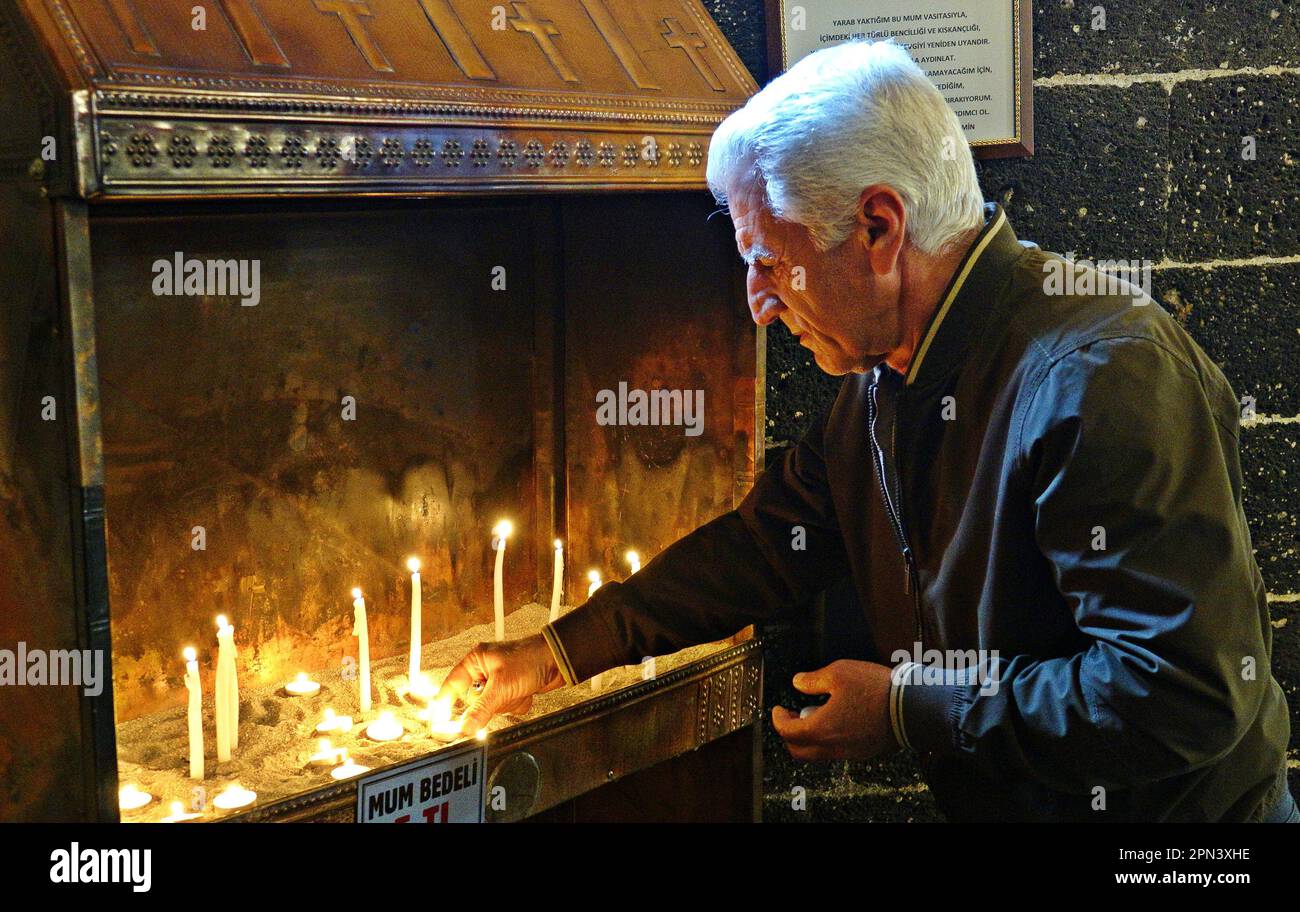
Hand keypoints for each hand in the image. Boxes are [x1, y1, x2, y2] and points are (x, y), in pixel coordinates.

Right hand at [436, 635, 564, 732]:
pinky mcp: (511, 690)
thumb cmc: (530, 659)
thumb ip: (481, 709)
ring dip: (506, 704)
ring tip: (517, 690)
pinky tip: (525, 692)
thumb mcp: (501, 687)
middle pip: (473, 702)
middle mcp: (484, 671)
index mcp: (475, 662)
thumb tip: (464, 727)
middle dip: (490, 704)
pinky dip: (517, 704)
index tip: (439, 723)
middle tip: (499, 699)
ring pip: (491, 707)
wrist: (558, 660)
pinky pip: (506, 708)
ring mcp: (498, 682)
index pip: (451, 687)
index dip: (444, 705)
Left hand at [771, 660, 896, 760]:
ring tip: (814, 714)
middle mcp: (833, 746)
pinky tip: (835, 720)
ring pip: (817, 754)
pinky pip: (836, 752)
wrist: (912, 707)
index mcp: (821, 728)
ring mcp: (849, 752)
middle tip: (790, 717)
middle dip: (789, 735)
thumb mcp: (838, 673)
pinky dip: (827, 740)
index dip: (777, 720)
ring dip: (808, 738)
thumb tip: (798, 682)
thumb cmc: (875, 689)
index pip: (787, 732)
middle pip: (798, 751)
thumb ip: (813, 680)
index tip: (777, 709)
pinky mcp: (863, 752)